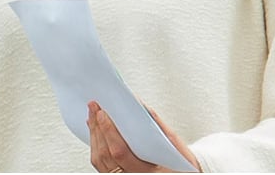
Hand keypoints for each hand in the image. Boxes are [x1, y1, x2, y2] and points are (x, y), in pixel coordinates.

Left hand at [87, 101, 201, 172]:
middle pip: (105, 154)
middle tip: (94, 107)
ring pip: (99, 160)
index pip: (119, 152)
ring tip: (92, 116)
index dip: (108, 131)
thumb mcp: (174, 144)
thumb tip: (138, 105)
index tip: (103, 113)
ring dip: (94, 135)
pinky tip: (96, 132)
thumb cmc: (182, 164)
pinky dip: (95, 146)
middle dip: (97, 128)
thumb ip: (157, 125)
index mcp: (147, 172)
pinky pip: (101, 165)